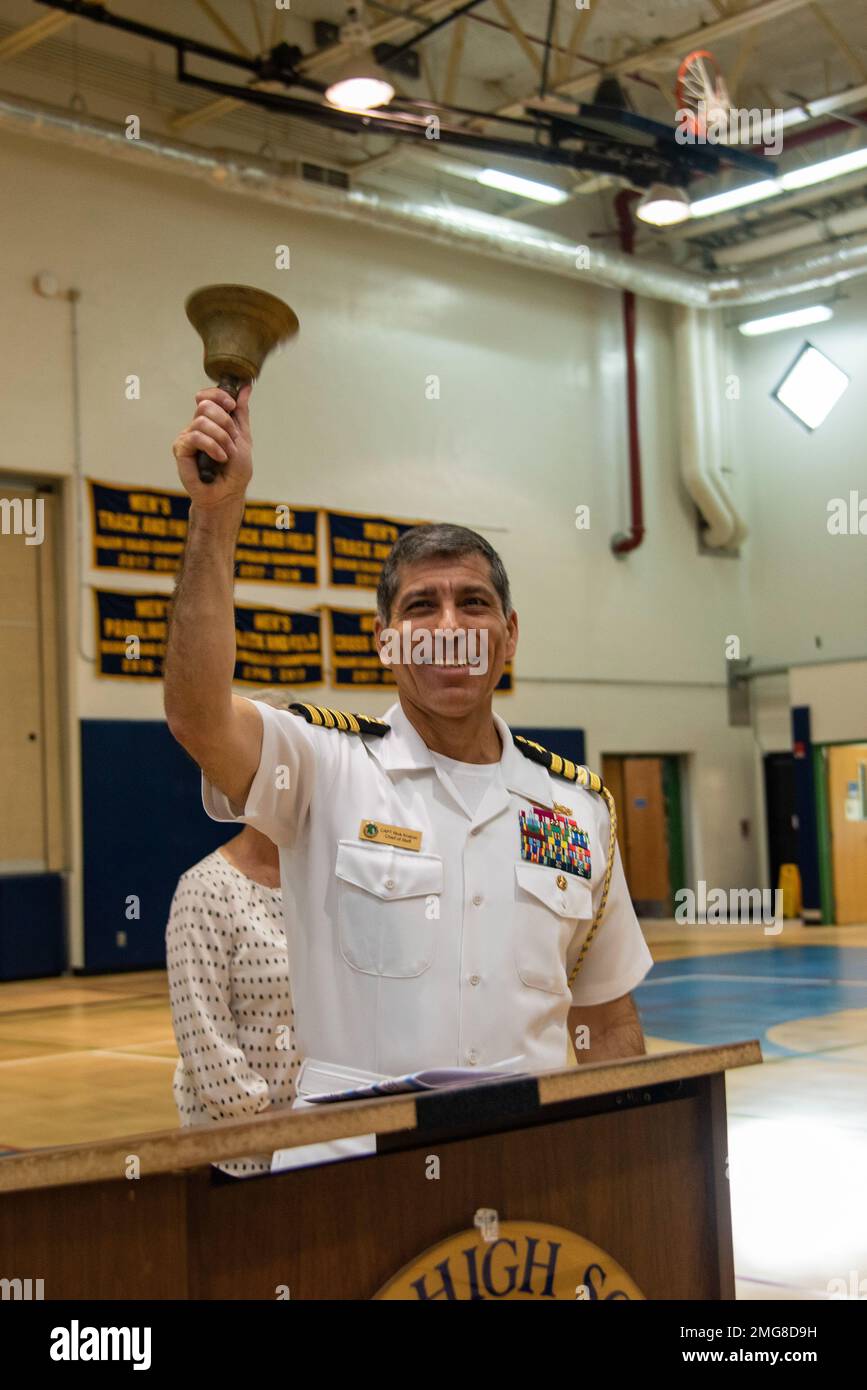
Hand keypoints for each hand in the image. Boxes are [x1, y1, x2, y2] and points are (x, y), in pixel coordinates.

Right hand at [172, 383, 252, 507]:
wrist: (228, 494)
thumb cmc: (235, 471)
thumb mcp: (243, 437)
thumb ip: (241, 412)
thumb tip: (246, 386)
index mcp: (211, 422)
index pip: (207, 396)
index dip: (219, 395)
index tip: (231, 405)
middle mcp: (197, 427)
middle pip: (205, 405)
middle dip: (225, 422)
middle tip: (232, 440)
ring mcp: (187, 437)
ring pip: (201, 421)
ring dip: (221, 437)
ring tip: (227, 454)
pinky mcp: (181, 450)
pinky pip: (195, 437)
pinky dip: (212, 446)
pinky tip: (220, 458)